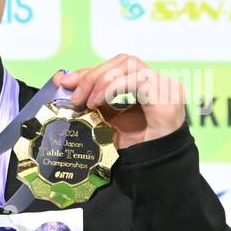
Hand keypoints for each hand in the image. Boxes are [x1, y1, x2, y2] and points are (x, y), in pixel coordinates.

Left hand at [54, 54, 184, 149]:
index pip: (117, 66)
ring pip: (129, 65)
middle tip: (74, 96)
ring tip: (86, 102)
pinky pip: (137, 80)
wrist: (151, 169)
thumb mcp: (106, 121)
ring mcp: (166, 88)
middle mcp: (159, 83)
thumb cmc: (133, 148)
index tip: (65, 82)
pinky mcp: (166, 98)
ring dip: (101, 80)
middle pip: (123, 61)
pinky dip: (112, 87)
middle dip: (93, 74)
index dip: (91, 70)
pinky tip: (98, 102)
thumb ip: (92, 101)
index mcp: (147, 86)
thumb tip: (64, 84)